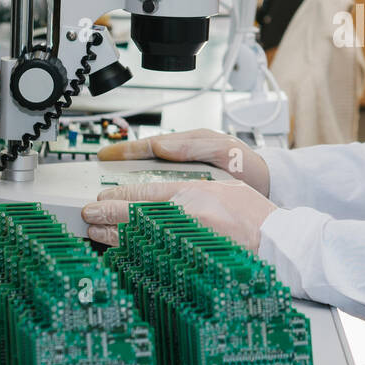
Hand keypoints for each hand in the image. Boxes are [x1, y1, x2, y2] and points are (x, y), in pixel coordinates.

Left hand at [81, 179, 277, 251]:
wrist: (278, 242)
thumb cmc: (255, 215)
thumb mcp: (222, 186)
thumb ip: (190, 189)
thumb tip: (155, 195)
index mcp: (194, 193)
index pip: (144, 193)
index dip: (117, 197)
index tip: (101, 198)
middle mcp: (188, 217)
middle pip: (134, 216)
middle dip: (107, 216)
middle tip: (88, 215)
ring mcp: (188, 243)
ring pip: (139, 238)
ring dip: (114, 236)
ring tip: (96, 233)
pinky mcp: (191, 264)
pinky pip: (154, 259)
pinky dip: (135, 256)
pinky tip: (122, 255)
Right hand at [97, 129, 270, 196]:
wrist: (268, 186)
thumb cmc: (248, 164)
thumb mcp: (224, 149)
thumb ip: (195, 146)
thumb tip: (163, 146)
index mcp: (186, 146)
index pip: (148, 147)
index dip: (125, 151)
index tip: (104, 155)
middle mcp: (182, 162)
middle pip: (143, 168)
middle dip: (118, 176)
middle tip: (95, 185)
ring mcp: (185, 181)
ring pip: (150, 186)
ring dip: (130, 194)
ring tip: (108, 204)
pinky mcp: (190, 197)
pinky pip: (162, 201)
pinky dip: (148, 208)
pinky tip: (137, 219)